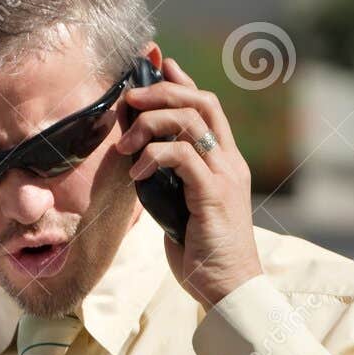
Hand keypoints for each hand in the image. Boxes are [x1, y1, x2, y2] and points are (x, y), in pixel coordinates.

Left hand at [117, 55, 263, 306]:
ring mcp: (224, 176)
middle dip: (161, 92)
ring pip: (191, 123)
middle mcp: (229, 162)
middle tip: (128, 99)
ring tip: (124, 144)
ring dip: (151, 124)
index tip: (157, 67)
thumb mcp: (179, 209)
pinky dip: (154, 156)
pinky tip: (136, 174)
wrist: (228, 288)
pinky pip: (183, 157)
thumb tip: (141, 165)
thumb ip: (169, 182)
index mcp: (224, 162)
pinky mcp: (213, 195)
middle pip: (201, 103)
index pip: (207, 108)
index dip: (182, 82)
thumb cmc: (202, 254)